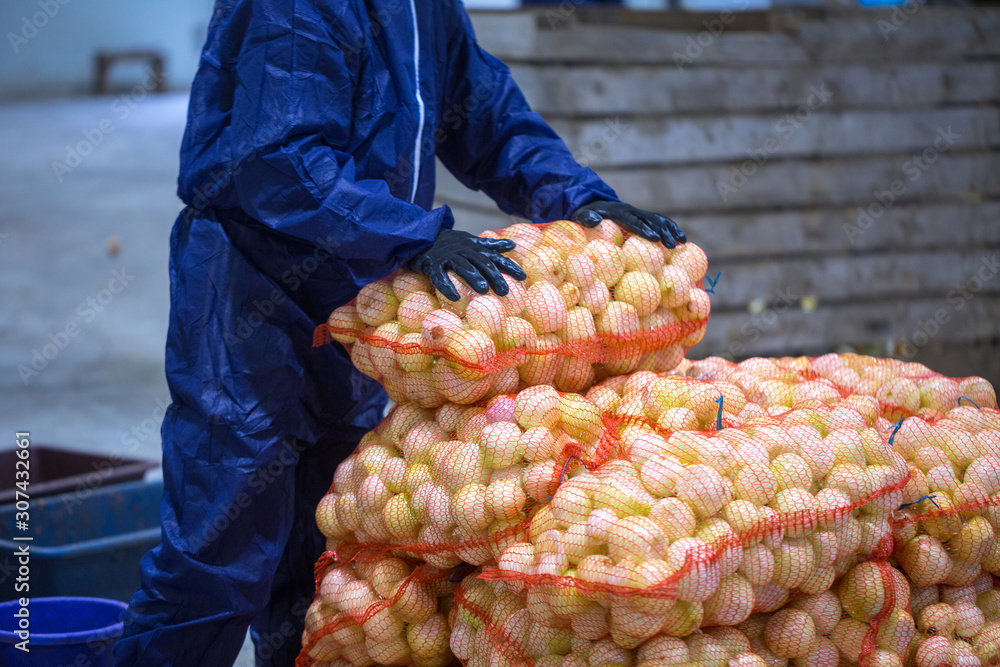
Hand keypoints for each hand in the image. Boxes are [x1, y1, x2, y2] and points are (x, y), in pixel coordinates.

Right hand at [409, 229, 526, 300]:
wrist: (423, 236)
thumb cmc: (451, 244)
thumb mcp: (472, 241)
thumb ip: (491, 245)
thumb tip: (512, 245)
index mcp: (474, 248)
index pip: (495, 257)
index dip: (509, 266)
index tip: (523, 278)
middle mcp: (464, 252)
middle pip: (482, 262)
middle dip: (494, 276)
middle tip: (505, 291)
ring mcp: (448, 257)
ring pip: (463, 266)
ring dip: (473, 278)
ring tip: (483, 291)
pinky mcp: (433, 264)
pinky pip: (440, 276)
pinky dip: (447, 286)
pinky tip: (455, 298)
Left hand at [571, 200, 686, 248]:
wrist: (590, 204)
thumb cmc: (584, 215)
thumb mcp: (580, 215)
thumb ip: (586, 217)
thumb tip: (594, 220)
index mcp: (618, 212)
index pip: (633, 221)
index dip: (644, 229)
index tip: (655, 239)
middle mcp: (631, 211)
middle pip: (650, 220)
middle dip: (663, 232)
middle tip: (672, 246)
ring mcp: (638, 213)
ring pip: (658, 219)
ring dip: (671, 229)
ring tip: (683, 242)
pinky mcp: (641, 217)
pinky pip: (658, 222)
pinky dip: (670, 229)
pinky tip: (680, 241)